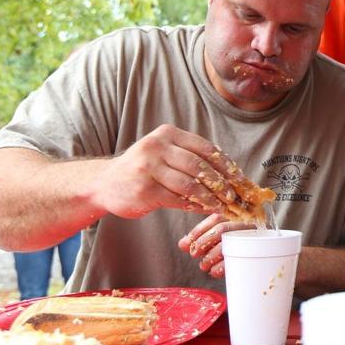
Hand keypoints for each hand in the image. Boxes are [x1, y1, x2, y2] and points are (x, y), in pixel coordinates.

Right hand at [93, 124, 240, 219]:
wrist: (104, 184)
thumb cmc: (142, 169)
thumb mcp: (163, 152)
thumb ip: (190, 157)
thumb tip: (229, 172)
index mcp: (167, 134)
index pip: (205, 148)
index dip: (226, 165)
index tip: (240, 179)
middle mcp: (157, 148)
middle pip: (200, 166)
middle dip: (222, 183)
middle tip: (235, 197)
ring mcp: (148, 169)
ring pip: (191, 184)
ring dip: (212, 198)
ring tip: (224, 206)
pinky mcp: (145, 190)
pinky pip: (178, 199)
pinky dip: (195, 206)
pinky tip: (205, 210)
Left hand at [178, 214, 253, 277]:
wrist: (266, 256)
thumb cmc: (238, 246)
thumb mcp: (219, 240)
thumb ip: (201, 239)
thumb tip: (182, 244)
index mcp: (237, 217)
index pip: (216, 219)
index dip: (199, 230)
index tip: (187, 243)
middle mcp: (246, 224)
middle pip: (221, 229)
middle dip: (203, 242)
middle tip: (194, 254)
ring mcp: (253, 238)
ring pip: (227, 244)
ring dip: (210, 257)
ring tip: (203, 265)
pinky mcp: (257, 252)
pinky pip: (236, 259)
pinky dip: (221, 267)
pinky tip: (214, 272)